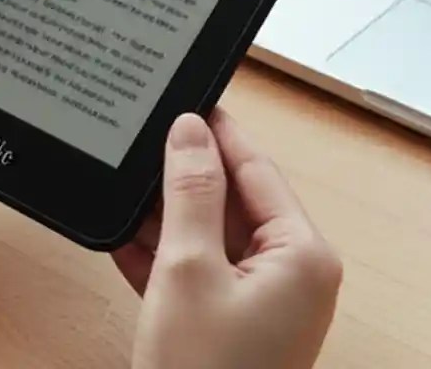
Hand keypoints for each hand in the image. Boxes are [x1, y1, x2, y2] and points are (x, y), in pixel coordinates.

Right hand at [113, 110, 342, 368]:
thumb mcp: (188, 269)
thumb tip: (191, 131)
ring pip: (216, 240)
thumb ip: (190, 192)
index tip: (188, 101)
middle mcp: (297, 277)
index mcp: (304, 256)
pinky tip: (127, 241)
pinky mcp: (238, 328)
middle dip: (187, 180)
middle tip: (143, 147)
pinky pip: (204, 276)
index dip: (218, 134)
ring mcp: (268, 305)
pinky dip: (169, 261)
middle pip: (237, 204)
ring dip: (170, 221)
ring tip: (126, 191)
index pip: (258, 170)